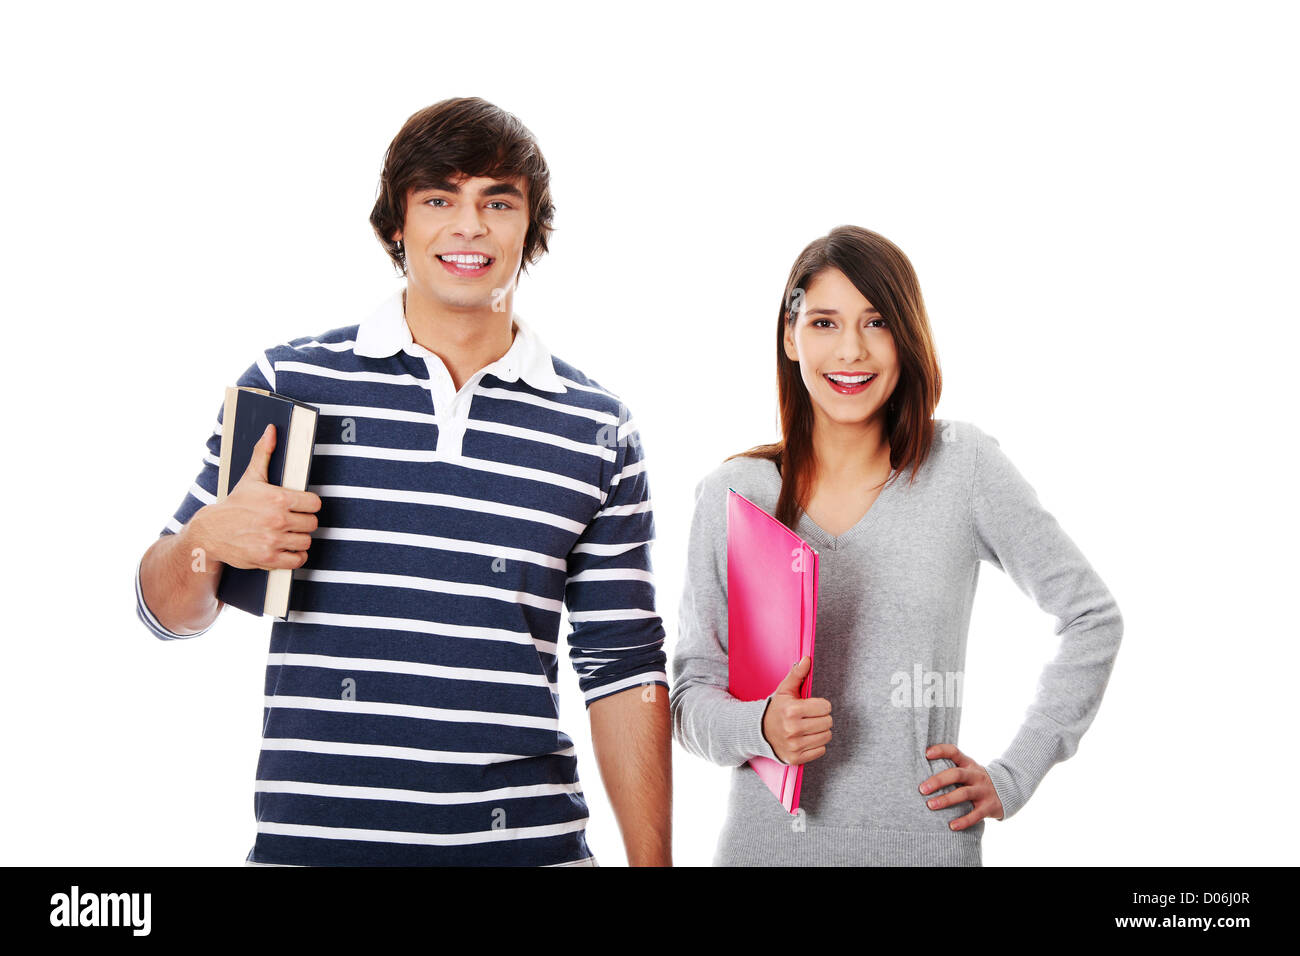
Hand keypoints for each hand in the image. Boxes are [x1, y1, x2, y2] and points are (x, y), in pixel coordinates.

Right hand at [193, 423, 322, 570]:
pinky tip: (287, 548)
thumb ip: (264, 453)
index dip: (309, 505)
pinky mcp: (268, 558)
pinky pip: (298, 559)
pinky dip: (296, 556)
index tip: (302, 506)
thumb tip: (271, 430)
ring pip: (306, 542)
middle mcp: (277, 520)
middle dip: (304, 522)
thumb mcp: (250, 478)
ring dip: (300, 539)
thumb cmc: (234, 505)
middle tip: (294, 521)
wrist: (210, 533)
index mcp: (278, 498)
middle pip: (312, 523)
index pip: (315, 503)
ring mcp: (273, 540)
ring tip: (288, 534)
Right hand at [760, 656, 831, 764]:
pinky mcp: (796, 758)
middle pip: (828, 722)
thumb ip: (797, 675)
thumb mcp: (784, 691)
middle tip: (810, 717)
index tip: (811, 706)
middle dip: (822, 718)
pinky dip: (816, 745)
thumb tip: (807, 659)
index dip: (820, 705)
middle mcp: (793, 729)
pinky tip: (806, 738)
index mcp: (792, 710)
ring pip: (826, 737)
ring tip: (808, 727)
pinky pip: (821, 750)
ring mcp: (794, 745)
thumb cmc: (776, 710)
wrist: (759, 732)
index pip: (825, 707)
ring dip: (820, 731)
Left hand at [918, 743, 1003, 829]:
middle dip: (938, 781)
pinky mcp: (989, 806)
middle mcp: (976, 775)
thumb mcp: (968, 770)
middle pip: (957, 774)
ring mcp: (983, 791)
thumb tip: (920, 769)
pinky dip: (964, 821)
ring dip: (946, 800)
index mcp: (969, 764)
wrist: (1009, 790)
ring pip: (964, 793)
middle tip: (922, 789)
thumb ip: (951, 768)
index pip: (955, 752)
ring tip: (930, 805)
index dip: (941, 751)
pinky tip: (951, 826)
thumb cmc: (977, 780)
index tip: (926, 753)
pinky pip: (976, 815)